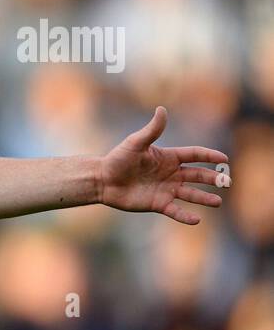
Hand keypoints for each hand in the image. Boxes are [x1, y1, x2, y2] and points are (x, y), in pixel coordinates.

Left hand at [98, 106, 227, 224]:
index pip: (195, 155)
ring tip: (218, 202)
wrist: (102, 180)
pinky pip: (175, 210)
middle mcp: (170, 174)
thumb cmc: (117, 159)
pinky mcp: (157, 204)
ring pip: (190, 194)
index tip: (224, 158)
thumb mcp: (135, 143)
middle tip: (227, 182)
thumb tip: (162, 109)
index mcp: (168, 157)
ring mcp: (165, 189)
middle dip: (213, 178)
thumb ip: (152, 130)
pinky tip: (196, 220)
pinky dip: (185, 216)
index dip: (209, 156)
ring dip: (204, 198)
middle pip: (197, 175)